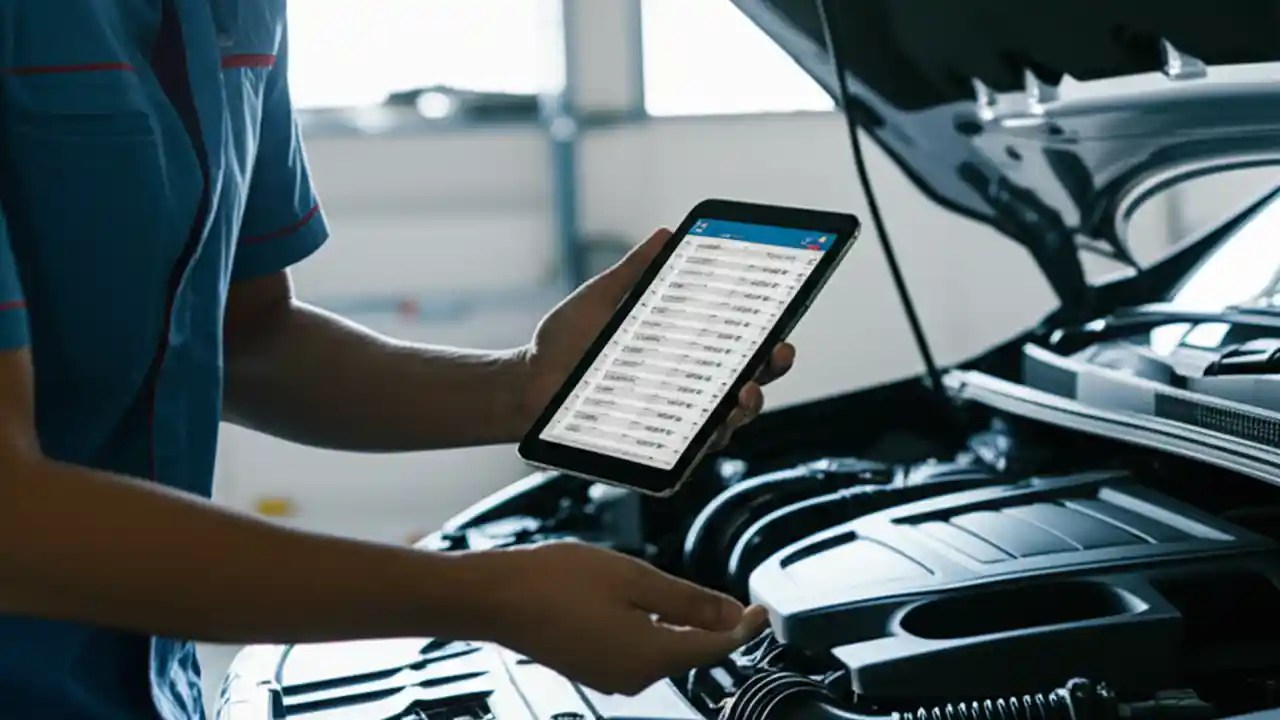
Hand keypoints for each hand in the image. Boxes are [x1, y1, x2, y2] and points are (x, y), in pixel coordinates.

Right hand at [474, 541, 768, 694]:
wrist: (496, 597)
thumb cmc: (558, 581)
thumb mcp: (635, 579)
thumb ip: (689, 600)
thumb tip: (730, 615)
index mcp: (650, 656)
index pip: (716, 647)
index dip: (744, 627)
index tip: (762, 610)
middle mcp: (634, 678)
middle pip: (691, 652)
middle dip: (713, 626)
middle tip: (733, 599)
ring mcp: (610, 677)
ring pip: (663, 651)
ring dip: (679, 626)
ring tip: (683, 596)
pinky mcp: (592, 669)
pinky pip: (637, 651)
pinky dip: (650, 629)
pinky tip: (643, 605)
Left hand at [520, 229, 795, 448]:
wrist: (525, 384)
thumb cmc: (564, 343)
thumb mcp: (602, 300)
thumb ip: (635, 272)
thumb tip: (667, 234)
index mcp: (684, 352)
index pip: (737, 345)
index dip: (766, 336)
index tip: (781, 321)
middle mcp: (686, 390)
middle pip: (746, 384)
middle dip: (771, 370)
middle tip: (778, 353)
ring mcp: (673, 425)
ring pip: (726, 424)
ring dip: (746, 409)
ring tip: (745, 393)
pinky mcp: (654, 454)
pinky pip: (689, 455)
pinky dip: (705, 443)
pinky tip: (710, 428)